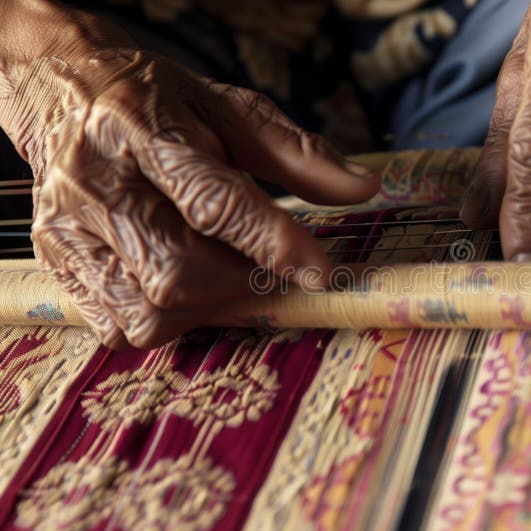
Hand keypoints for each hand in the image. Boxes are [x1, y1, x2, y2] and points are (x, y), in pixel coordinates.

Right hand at [0, 8, 378, 348]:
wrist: (66, 92)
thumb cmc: (160, 103)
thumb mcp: (230, 110)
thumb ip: (298, 154)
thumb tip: (365, 188)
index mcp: (141, 128)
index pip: (213, 199)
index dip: (273, 242)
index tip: (321, 272)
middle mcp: (94, 180)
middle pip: (179, 268)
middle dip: (242, 282)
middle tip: (264, 267)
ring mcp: (67, 226)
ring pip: (150, 309)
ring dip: (206, 306)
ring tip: (218, 270)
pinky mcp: (55, 260)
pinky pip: (120, 327)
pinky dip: (166, 320)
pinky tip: (179, 285)